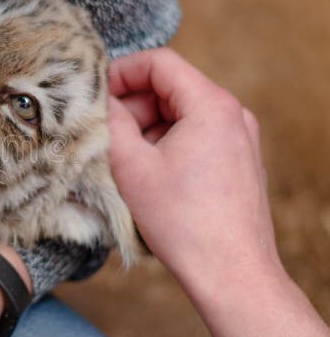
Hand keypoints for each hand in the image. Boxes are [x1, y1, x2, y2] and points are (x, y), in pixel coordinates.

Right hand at [108, 49, 329, 336]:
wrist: (231, 273)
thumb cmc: (184, 222)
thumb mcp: (132, 166)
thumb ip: (112, 122)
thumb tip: (100, 102)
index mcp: (211, 106)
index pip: (160, 63)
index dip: (121, 71)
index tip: (96, 93)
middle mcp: (232, 115)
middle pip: (170, 88)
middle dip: (131, 105)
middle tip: (102, 131)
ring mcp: (239, 139)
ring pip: (180, 114)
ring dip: (145, 128)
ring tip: (121, 159)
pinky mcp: (237, 162)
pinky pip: (194, 137)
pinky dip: (165, 144)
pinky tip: (145, 175)